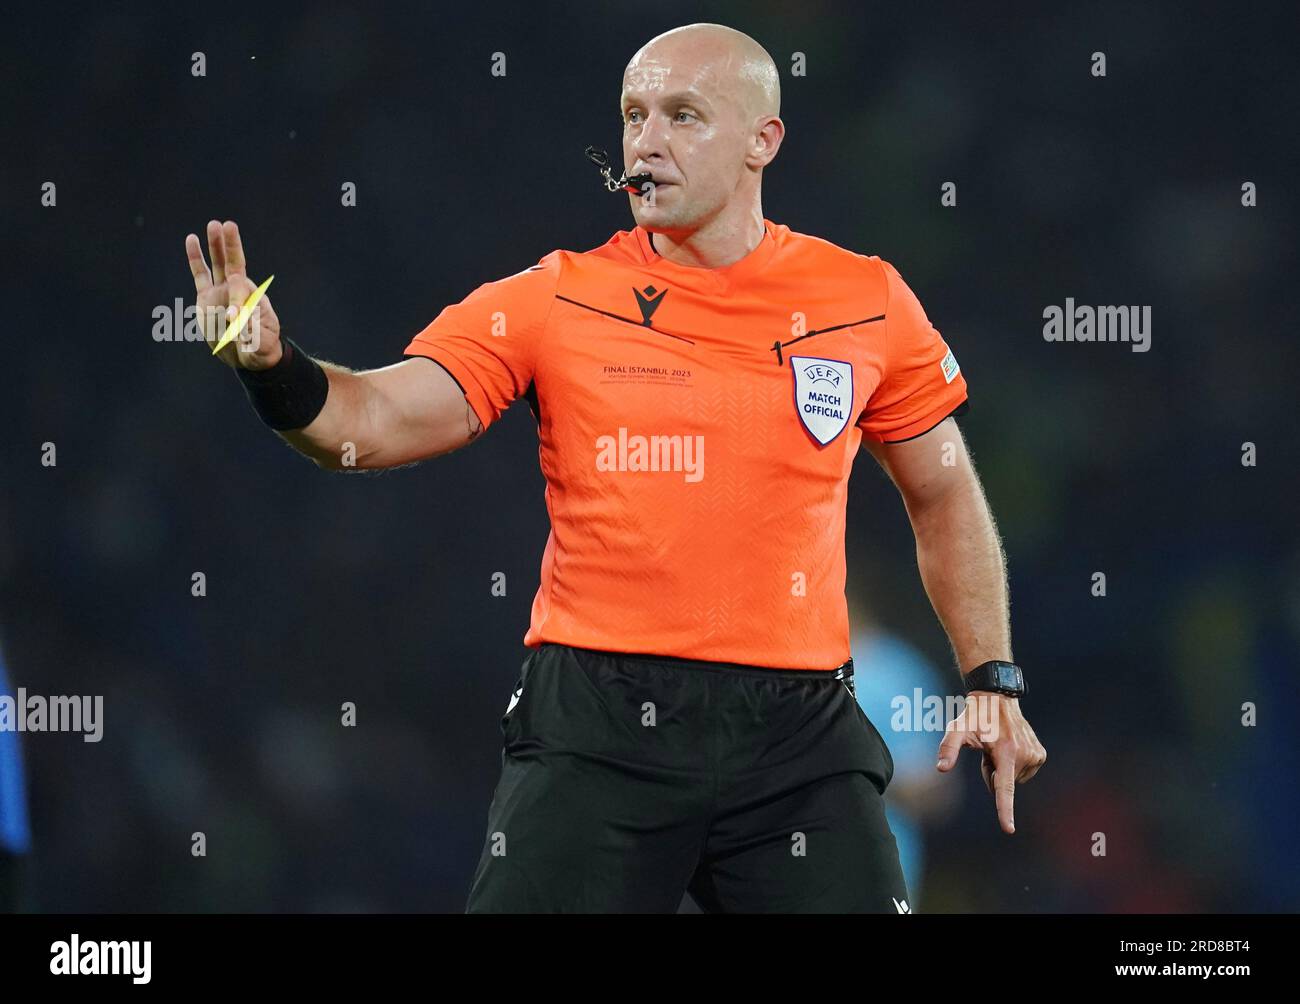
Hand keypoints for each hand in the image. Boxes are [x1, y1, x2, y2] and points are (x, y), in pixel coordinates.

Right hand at [184, 220, 281, 369]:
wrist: (248, 356)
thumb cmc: (260, 349)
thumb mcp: (261, 346)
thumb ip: (252, 337)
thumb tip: (241, 328)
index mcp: (250, 300)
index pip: (241, 289)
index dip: (235, 300)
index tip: (234, 319)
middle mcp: (235, 291)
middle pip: (231, 264)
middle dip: (229, 246)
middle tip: (226, 224)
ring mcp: (220, 293)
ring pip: (216, 264)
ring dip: (213, 245)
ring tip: (212, 225)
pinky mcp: (205, 299)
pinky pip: (200, 275)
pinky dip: (195, 258)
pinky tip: (191, 239)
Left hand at [936, 692, 1045, 833]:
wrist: (998, 699)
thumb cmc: (974, 716)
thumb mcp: (957, 729)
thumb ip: (948, 748)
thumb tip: (941, 768)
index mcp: (1005, 752)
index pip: (1003, 788)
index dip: (1004, 810)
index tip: (1009, 829)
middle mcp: (1024, 755)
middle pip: (1003, 783)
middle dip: (993, 773)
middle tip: (988, 750)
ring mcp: (1035, 755)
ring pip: (1014, 779)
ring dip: (1004, 767)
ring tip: (998, 746)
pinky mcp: (1041, 755)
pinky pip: (1024, 772)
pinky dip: (1014, 764)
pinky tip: (1009, 746)